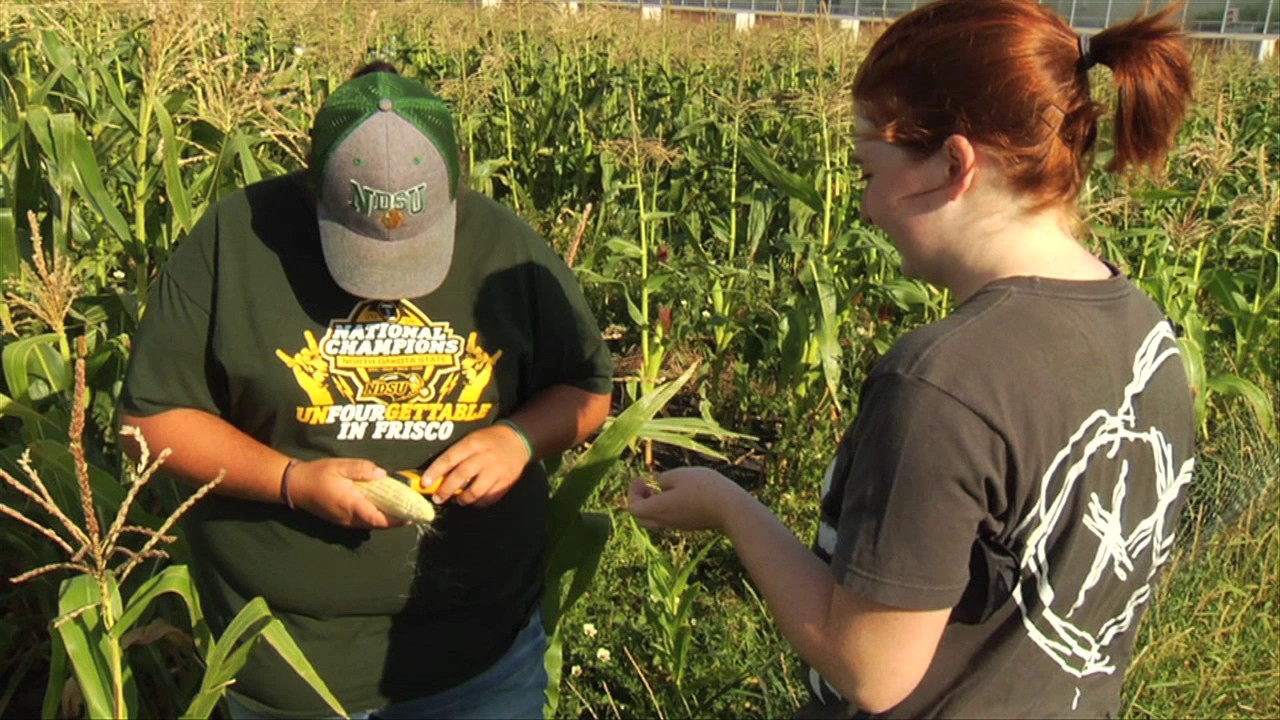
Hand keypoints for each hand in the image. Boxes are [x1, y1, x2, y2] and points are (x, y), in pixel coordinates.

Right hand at [286, 458, 403, 528]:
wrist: (295, 486)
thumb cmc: (318, 474)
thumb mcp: (340, 466)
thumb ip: (362, 469)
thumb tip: (382, 474)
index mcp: (351, 505)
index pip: (378, 518)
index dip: (396, 520)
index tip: (411, 516)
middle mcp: (349, 518)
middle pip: (377, 524)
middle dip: (395, 520)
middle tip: (411, 511)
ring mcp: (344, 521)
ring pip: (370, 525)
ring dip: (386, 520)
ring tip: (401, 510)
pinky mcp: (341, 520)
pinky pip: (362, 522)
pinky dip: (375, 518)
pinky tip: (382, 508)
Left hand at [420, 424, 530, 506]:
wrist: (518, 439)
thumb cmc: (489, 440)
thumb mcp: (472, 439)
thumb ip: (456, 455)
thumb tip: (436, 476)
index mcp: (473, 443)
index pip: (450, 458)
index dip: (435, 472)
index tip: (424, 483)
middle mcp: (484, 457)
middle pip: (461, 476)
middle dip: (446, 490)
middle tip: (438, 498)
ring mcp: (496, 470)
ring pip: (475, 491)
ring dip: (462, 499)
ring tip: (458, 500)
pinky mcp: (506, 481)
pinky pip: (489, 497)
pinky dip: (478, 502)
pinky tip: (474, 500)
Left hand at [626, 466, 744, 531]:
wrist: (732, 509)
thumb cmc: (705, 488)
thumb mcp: (681, 474)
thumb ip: (664, 479)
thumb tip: (660, 484)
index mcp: (659, 509)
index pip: (633, 508)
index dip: (632, 492)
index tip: (642, 477)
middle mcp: (666, 521)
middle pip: (641, 519)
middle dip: (640, 501)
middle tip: (647, 486)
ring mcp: (679, 525)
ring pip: (655, 521)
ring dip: (653, 504)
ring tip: (663, 488)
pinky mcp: (690, 524)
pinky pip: (670, 520)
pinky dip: (666, 508)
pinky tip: (678, 494)